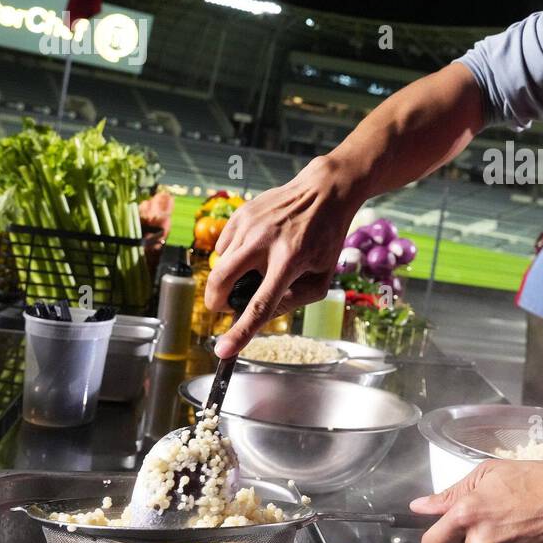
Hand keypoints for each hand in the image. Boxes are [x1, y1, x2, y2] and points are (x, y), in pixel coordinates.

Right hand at [204, 157, 362, 356]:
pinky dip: (233, 256)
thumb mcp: (322, 276)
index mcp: (290, 260)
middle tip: (225, 306)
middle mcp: (265, 241)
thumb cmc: (326, 237)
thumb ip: (295, 301)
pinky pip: (223, 246)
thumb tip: (260, 314)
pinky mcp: (240, 214)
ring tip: (257, 266)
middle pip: (221, 280)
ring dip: (230, 276)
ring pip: (220, 265)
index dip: (241, 331)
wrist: (325, 190)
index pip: (261, 304)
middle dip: (216, 301)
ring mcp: (250, 225)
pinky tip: (254, 249)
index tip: (223, 351)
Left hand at [410, 459, 542, 542]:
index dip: (435, 537)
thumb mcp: (493, 472)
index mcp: (467, 515)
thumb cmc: (542, 481)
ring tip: (522, 523)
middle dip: (475, 534)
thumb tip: (420, 507)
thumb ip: (452, 493)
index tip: (442, 533)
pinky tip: (532, 537)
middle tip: (500, 513)